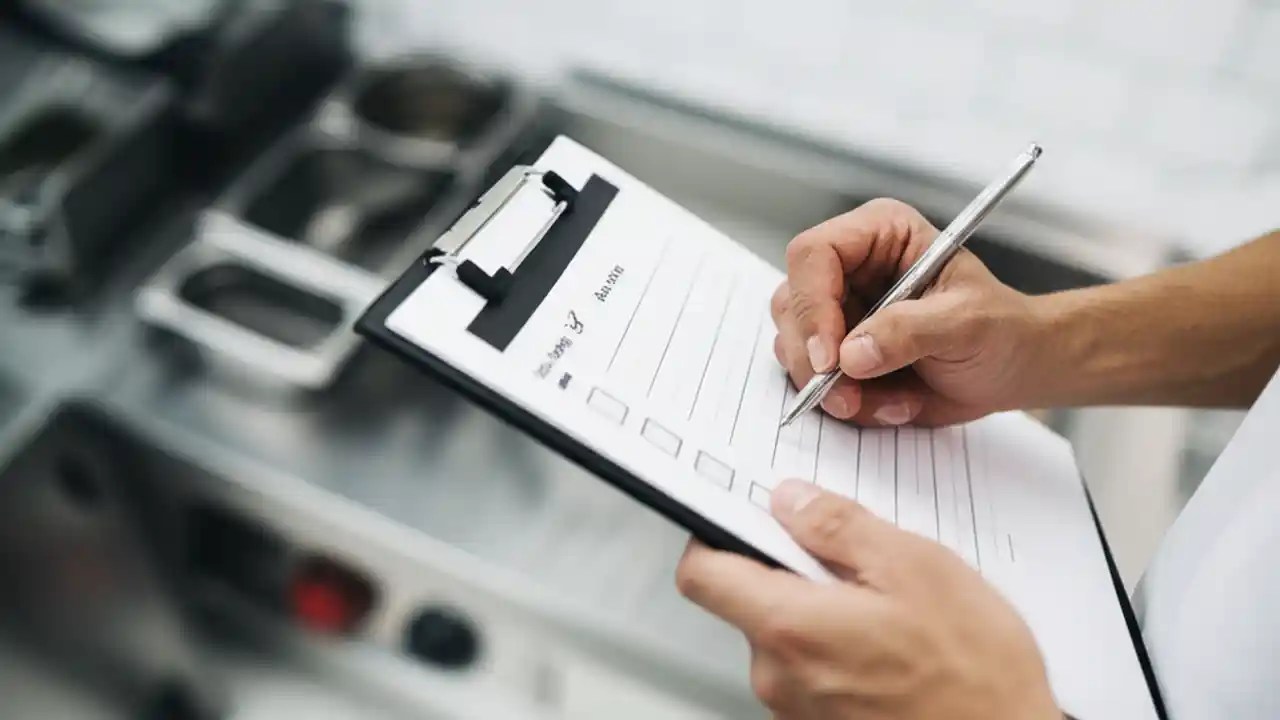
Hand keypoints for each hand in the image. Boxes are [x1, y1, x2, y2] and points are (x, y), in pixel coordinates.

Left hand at [676, 480, 1059, 719]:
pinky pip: (811, 671)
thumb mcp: (914, 568)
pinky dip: (839, 649)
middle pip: (749, 602)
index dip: (715, 535)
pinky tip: (891, 647)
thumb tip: (789, 500)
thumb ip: (838, 527)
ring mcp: (797, 710)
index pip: (703, 574)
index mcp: (790, 627)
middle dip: (793, 573)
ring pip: (785, 636)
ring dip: (822, 613)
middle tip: (855, 563)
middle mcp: (780, 676)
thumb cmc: (975, 675)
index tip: (750, 517)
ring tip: (888, 612)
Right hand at [772, 198, 1042, 425]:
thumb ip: (910, 331)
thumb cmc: (1001, 329)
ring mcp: (838, 311)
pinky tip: (894, 403)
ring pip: (793, 347)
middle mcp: (848, 268)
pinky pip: (813, 382)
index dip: (813, 304)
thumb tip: (852, 355)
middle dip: (814, 359)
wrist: (1012, 368)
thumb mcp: (967, 323)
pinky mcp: (838, 352)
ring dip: (833, 387)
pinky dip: (848, 404)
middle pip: (792, 304)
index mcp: (879, 234)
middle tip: (847, 397)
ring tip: (892, 400)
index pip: (814, 255)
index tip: (830, 358)